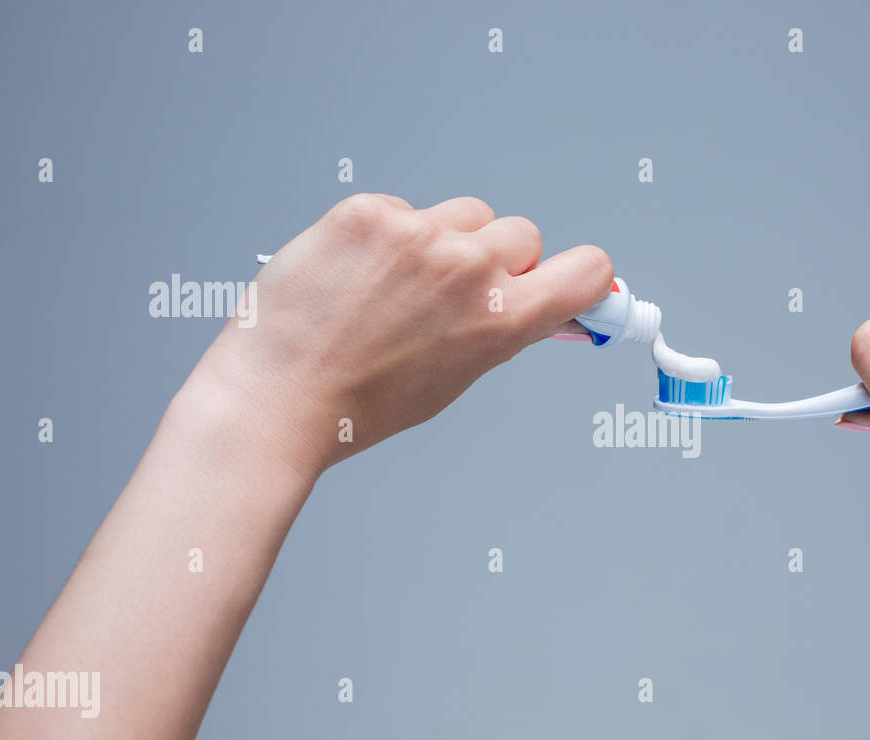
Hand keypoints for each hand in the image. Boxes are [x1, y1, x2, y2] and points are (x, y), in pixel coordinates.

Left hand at [191, 194, 612, 479]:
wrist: (279, 396)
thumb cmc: (362, 403)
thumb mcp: (457, 377)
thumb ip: (506, 330)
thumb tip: (545, 304)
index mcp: (503, 320)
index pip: (589, 270)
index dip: (585, 277)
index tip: (570, 285)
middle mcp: (469, 268)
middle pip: (522, 235)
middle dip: (499, 260)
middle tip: (453, 296)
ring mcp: (417, 232)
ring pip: (465, 214)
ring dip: (447, 239)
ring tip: (397, 286)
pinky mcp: (368, 211)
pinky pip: (404, 207)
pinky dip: (390, 234)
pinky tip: (358, 274)